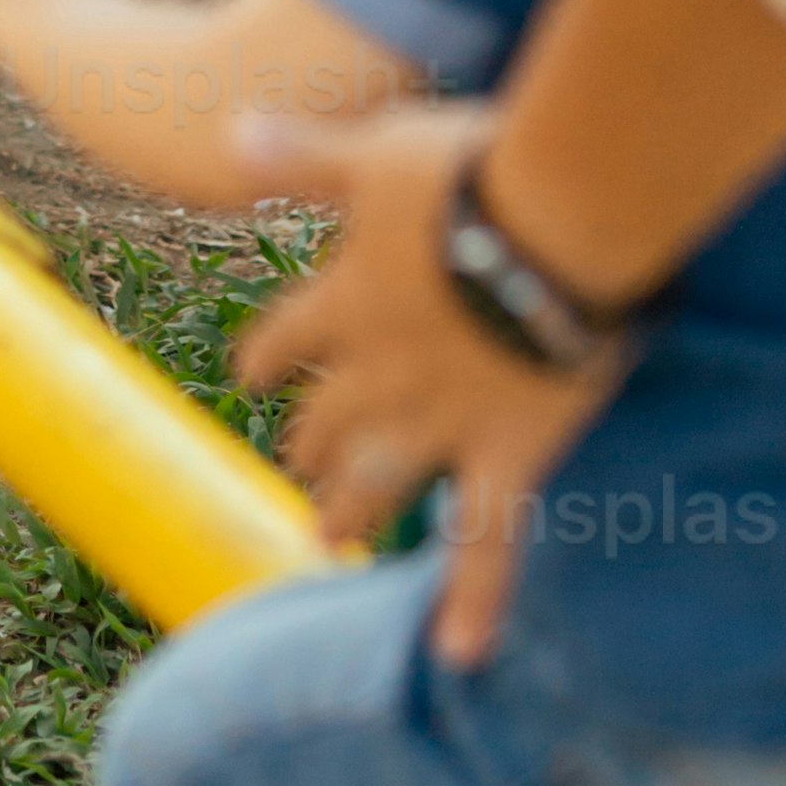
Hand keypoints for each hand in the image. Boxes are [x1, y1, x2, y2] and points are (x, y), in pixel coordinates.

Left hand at [229, 99, 620, 656]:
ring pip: (378, 482)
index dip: (265, 356)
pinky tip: (459, 652)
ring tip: (325, 538)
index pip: (284, 337)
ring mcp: (439, 423)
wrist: (556, 219)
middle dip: (308, 443)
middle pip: (326, 418)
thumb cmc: (469, 169)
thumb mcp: (373, 149)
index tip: (250, 374)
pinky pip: (488, 544)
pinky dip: (473, 601)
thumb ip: (304, 156)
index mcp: (345, 297)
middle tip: (299, 465)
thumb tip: (228, 133)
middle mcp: (378, 371)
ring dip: (348, 512)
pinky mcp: (509, 454)